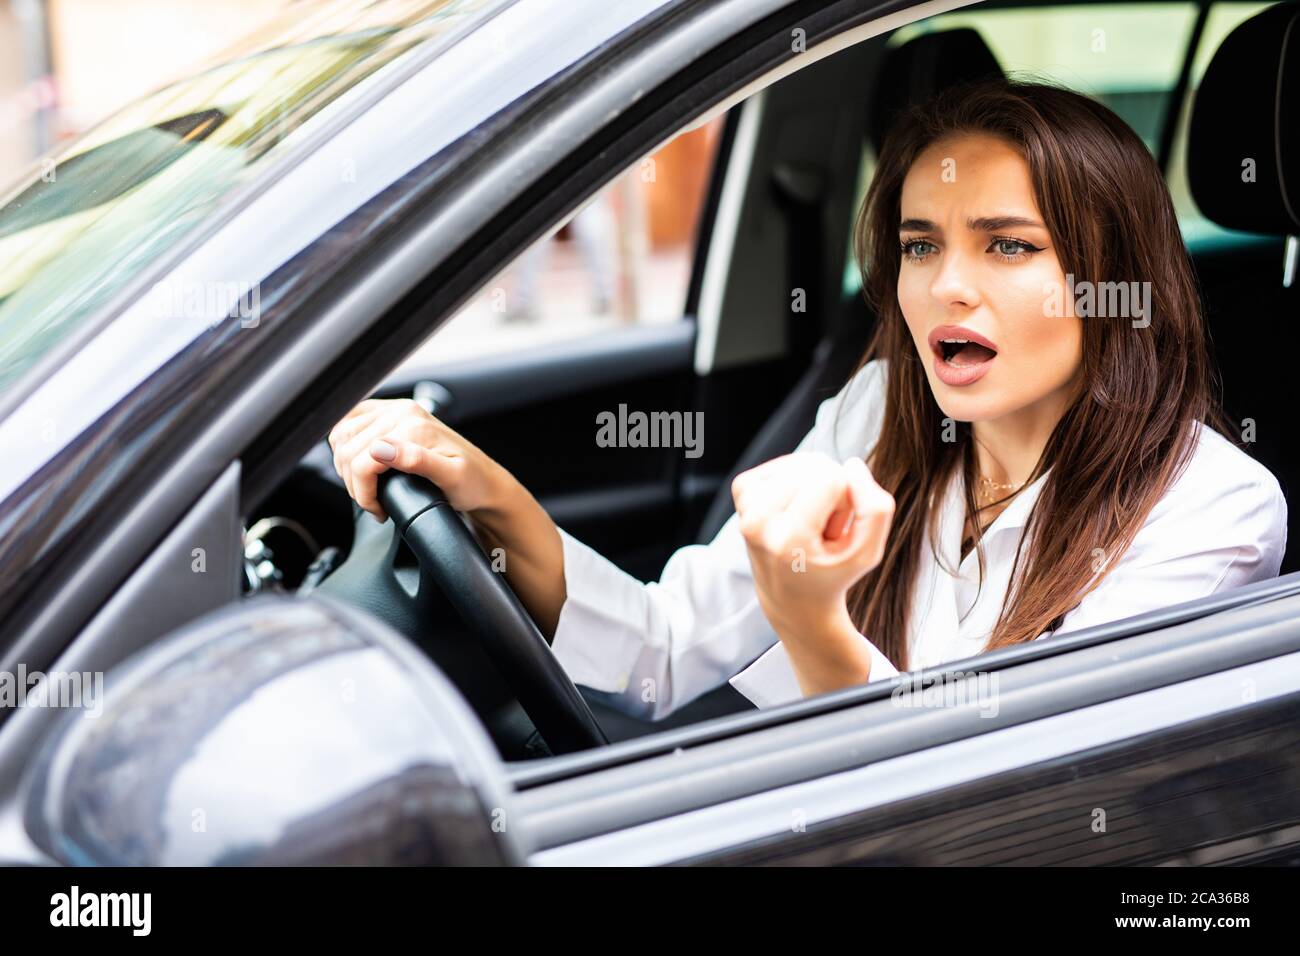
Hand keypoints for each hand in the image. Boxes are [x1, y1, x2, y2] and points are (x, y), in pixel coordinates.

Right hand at [327, 398, 513, 522]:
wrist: (485, 480)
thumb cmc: (472, 483)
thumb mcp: (451, 478)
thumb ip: (416, 461)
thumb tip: (380, 450)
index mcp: (413, 425)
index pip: (360, 460)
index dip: (363, 492)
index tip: (378, 509)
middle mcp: (402, 411)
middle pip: (347, 449)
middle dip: (356, 484)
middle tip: (375, 503)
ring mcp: (395, 410)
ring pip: (343, 436)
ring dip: (347, 467)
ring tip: (370, 489)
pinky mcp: (391, 414)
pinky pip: (350, 423)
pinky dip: (346, 446)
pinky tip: (362, 465)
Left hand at [732, 452, 893, 684]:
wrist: (791, 599)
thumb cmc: (832, 574)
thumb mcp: (867, 553)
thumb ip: (876, 508)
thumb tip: (852, 464)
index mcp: (787, 538)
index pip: (830, 477)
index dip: (846, 499)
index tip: (835, 533)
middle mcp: (758, 521)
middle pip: (815, 466)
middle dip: (832, 493)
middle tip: (822, 531)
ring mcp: (745, 505)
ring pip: (801, 461)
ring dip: (815, 487)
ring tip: (810, 523)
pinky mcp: (741, 490)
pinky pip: (783, 462)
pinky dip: (798, 479)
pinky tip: (797, 509)